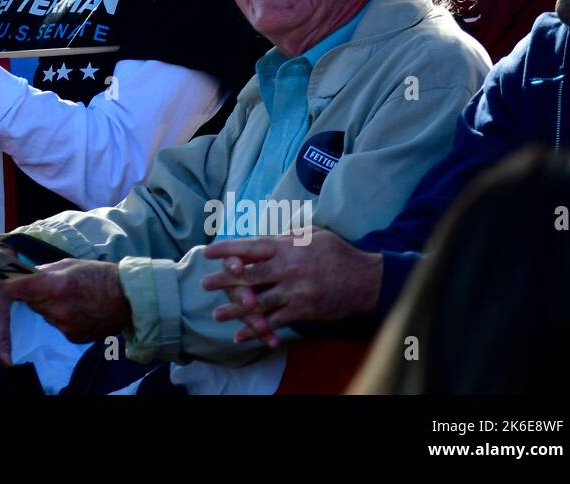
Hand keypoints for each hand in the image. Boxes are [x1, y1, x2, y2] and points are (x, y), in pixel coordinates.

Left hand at [3, 259, 131, 343]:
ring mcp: (64, 326)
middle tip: (53, 287)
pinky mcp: (73, 337)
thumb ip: (44, 271)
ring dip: (50, 307)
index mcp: (54, 286)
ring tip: (71, 298)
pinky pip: (58, 326)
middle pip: (31, 303)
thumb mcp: (69, 264)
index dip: (11, 285)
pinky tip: (79, 310)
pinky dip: (63, 319)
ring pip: (45, 315)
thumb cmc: (99, 275)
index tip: (9, 283)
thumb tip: (24, 275)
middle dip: (36, 295)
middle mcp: (56, 309)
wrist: (128, 299)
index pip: (17, 289)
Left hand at [200, 229, 382, 346]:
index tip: (208, 253)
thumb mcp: (311, 234)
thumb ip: (286, 236)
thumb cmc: (337, 253)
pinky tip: (241, 335)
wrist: (364, 280)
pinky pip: (274, 322)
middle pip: (248, 276)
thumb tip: (264, 237)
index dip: (227, 250)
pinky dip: (256, 330)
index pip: (249, 247)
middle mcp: (287, 269)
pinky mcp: (302, 311)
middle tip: (204, 285)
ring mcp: (294, 292)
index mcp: (286, 247)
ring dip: (234, 310)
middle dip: (223, 281)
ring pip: (257, 303)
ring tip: (217, 314)